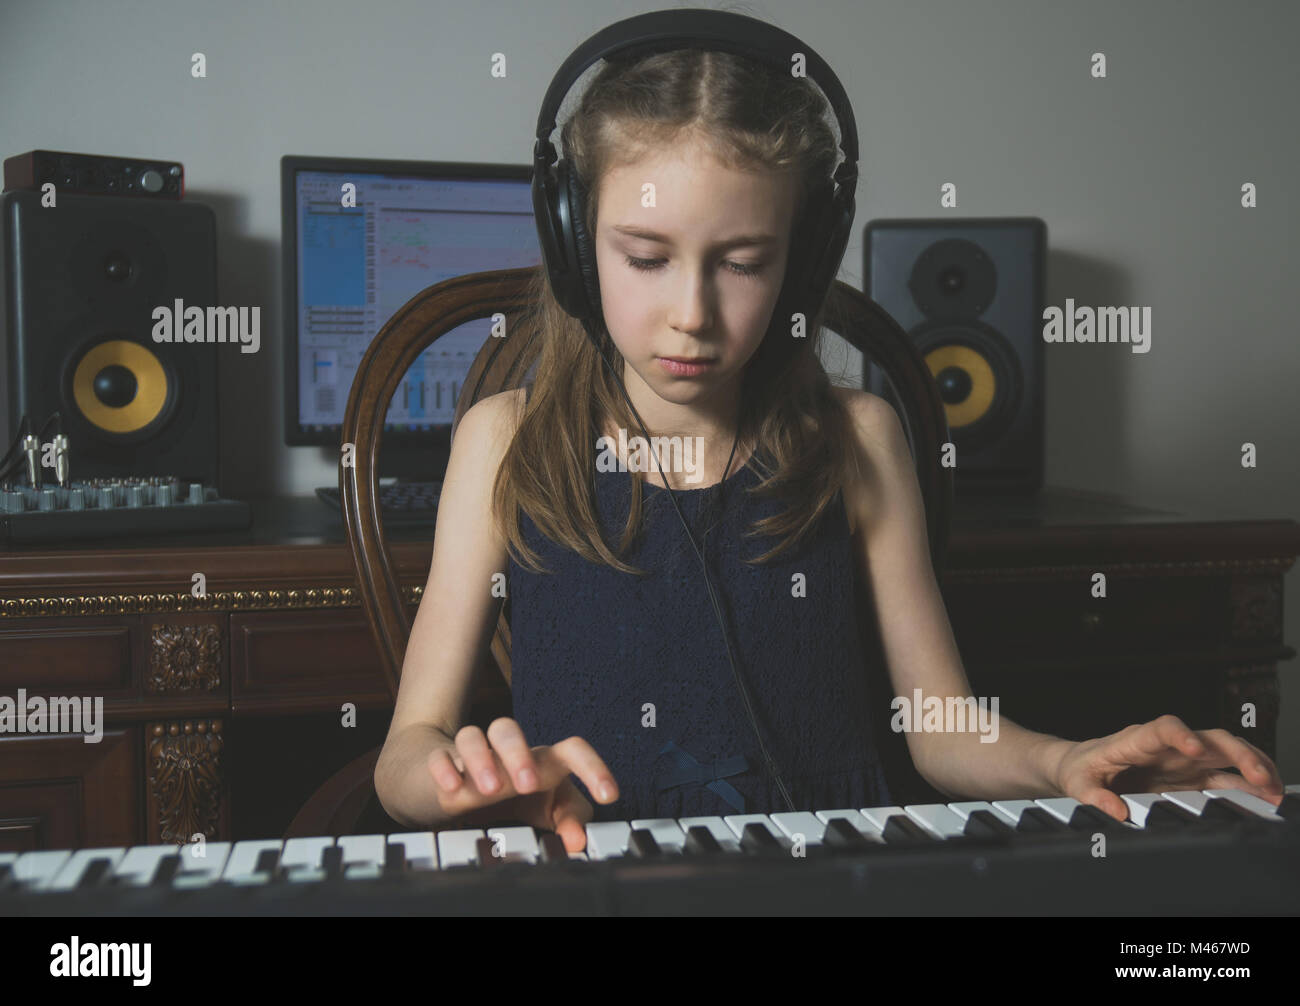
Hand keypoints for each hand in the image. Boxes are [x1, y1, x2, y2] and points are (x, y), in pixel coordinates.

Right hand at [427, 717, 619, 852]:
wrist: (467, 786)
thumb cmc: (519, 796)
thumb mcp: (549, 809)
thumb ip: (570, 821)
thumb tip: (577, 841)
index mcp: (542, 759)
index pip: (571, 749)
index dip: (593, 768)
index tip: (610, 796)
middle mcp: (507, 751)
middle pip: (508, 729)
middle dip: (518, 754)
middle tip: (527, 785)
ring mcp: (474, 756)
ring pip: (472, 735)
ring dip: (480, 758)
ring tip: (489, 789)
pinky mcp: (445, 767)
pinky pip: (439, 756)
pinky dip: (444, 768)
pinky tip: (452, 787)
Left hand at [1051, 714, 1283, 821]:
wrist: (1081, 766)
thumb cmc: (1081, 768)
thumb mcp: (1077, 782)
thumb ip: (1093, 796)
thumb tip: (1116, 811)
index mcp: (1135, 740)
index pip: (1162, 728)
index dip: (1179, 734)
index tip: (1193, 747)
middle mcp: (1166, 746)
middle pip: (1208, 737)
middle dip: (1237, 753)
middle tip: (1260, 777)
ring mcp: (1182, 759)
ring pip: (1226, 753)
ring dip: (1252, 768)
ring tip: (1273, 791)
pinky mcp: (1192, 775)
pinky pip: (1226, 775)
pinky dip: (1247, 784)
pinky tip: (1265, 797)